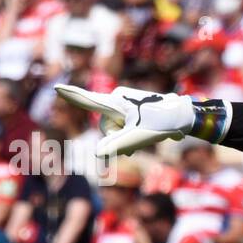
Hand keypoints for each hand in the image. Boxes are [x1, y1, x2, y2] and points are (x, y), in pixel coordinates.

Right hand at [54, 84, 197, 157]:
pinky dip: (132, 133)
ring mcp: (126, 103)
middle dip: (117, 137)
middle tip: (138, 141)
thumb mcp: (139, 137)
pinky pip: (123, 124)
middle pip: (105, 125)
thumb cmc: (163, 123)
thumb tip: (98, 154)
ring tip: (146, 137)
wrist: (185, 115)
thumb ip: (117, 145)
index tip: (56, 88)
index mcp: (117, 102)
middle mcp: (118, 99)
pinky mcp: (133, 108)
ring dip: (126, 137)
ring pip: (115, 127)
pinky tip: (148, 134)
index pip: (90, 100)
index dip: (72, 95)